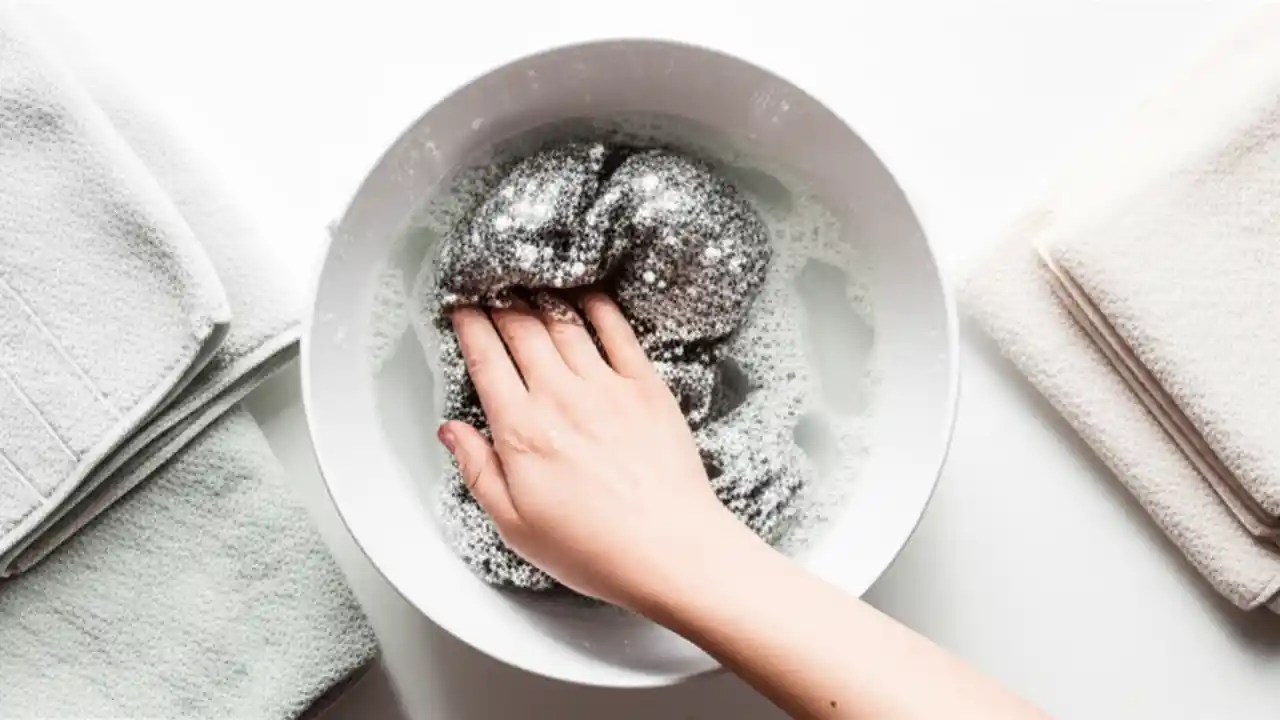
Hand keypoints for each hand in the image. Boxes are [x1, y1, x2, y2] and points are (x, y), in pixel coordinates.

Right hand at [437, 294, 753, 609]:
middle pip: (521, 330)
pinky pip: (618, 332)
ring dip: (541, 298)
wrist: (671, 551)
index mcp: (521, 431)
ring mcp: (606, 387)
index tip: (461, 309)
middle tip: (491, 289)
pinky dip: (597, 306)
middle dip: (500, 303)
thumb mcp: (514, 525)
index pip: (485, 360)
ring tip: (529, 286)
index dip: (469, 326)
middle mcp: (560, 398)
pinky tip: (586, 294)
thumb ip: (478, 471)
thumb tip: (451, 431)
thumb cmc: (594, 547)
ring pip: (564, 324)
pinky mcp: (646, 387)